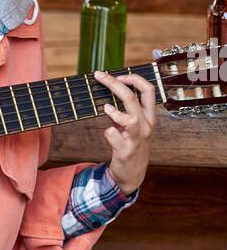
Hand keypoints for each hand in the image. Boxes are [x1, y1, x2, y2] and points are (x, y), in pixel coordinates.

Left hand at [93, 69, 156, 194]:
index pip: (148, 90)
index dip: (133, 78)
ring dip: (116, 112)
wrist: (132, 174)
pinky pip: (116, 138)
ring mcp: (136, 140)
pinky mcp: (125, 152)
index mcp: (149, 117)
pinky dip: (109, 132)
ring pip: (131, 120)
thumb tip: (110, 93)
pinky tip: (108, 131)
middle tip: (99, 76)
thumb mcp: (132, 126)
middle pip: (133, 99)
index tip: (117, 75)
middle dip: (115, 84)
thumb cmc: (131, 146)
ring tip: (105, 108)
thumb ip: (124, 111)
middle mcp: (145, 126)